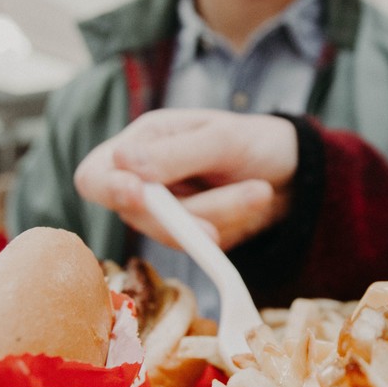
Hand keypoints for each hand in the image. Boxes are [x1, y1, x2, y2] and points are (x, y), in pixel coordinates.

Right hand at [74, 109, 298, 250]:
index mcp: (141, 143)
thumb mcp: (222, 138)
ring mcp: (165, 215)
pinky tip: (254, 202)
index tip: (138, 194)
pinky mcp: (189, 239)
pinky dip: (229, 226)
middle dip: (191, 210)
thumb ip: (175, 153)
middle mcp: (144, 182)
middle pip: (139, 214)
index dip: (108, 189)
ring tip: (260, 191)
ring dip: (221, 214)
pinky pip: (198, 248)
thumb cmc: (254, 141)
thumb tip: (122, 162)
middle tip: (246, 194)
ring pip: (173, 235)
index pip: (95, 176)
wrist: (292, 172)